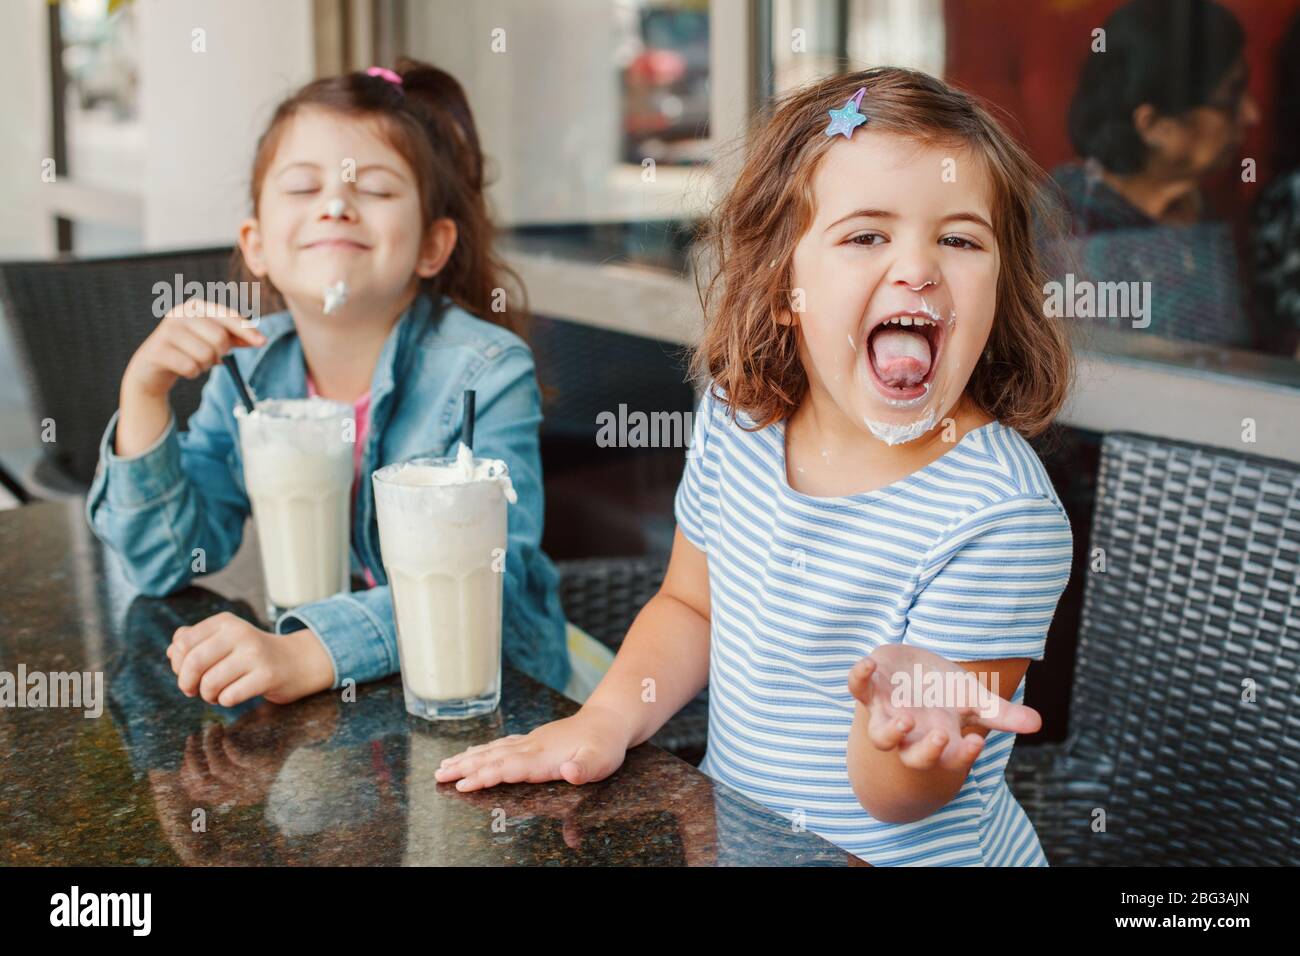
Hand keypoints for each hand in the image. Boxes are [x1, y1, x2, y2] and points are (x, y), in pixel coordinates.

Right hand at [123, 297, 265, 399]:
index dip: (246, 330)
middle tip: (211, 358)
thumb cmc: (188, 350)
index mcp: (195, 307)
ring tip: (195, 362)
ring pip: (205, 355)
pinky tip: (184, 369)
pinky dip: (193, 373)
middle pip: (219, 338)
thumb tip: (260, 340)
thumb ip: (235, 338)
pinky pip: (190, 367)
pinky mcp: (157, 350)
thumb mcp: (212, 341)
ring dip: (205, 365)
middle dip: (220, 354)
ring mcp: (166, 331)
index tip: (262, 342)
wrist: (152, 367)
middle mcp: (179, 314)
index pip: (227, 316)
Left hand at [167, 611, 334, 706]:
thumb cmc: (252, 654)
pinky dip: (225, 701)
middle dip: (187, 684)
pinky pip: (229, 696)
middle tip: (192, 691)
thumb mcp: (225, 639)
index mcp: (225, 622)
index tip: (185, 673)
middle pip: (193, 663)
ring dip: (208, 696)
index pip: (183, 643)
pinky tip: (233, 696)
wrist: (296, 661)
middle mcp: (239, 633)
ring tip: (216, 694)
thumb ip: (195, 641)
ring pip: (210, 683)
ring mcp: (255, 654)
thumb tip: (171, 651)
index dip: (178, 664)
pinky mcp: (267, 675)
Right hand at [433, 702, 634, 791]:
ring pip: (493, 750)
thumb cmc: (606, 745)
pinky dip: (483, 750)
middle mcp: (531, 747)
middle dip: (463, 767)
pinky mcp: (533, 740)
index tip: (461, 784)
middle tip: (437, 774)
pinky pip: (502, 745)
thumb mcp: (601, 761)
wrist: (610, 719)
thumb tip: (569, 772)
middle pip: (491, 758)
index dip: (483, 776)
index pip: (507, 767)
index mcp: (543, 756)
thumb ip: (584, 769)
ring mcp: (530, 742)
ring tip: (444, 765)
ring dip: (467, 758)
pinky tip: (473, 753)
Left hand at [848, 644, 1040, 773]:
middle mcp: (911, 732)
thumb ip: (1001, 713)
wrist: (911, 669)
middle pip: (913, 757)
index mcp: (940, 737)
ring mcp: (887, 712)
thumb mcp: (974, 698)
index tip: (977, 741)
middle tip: (942, 733)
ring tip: (906, 719)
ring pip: (879, 737)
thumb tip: (1039, 723)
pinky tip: (868, 664)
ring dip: (889, 732)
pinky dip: (859, 678)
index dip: (962, 756)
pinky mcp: (870, 690)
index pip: (952, 758)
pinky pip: (857, 689)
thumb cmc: (944, 689)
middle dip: (927, 751)